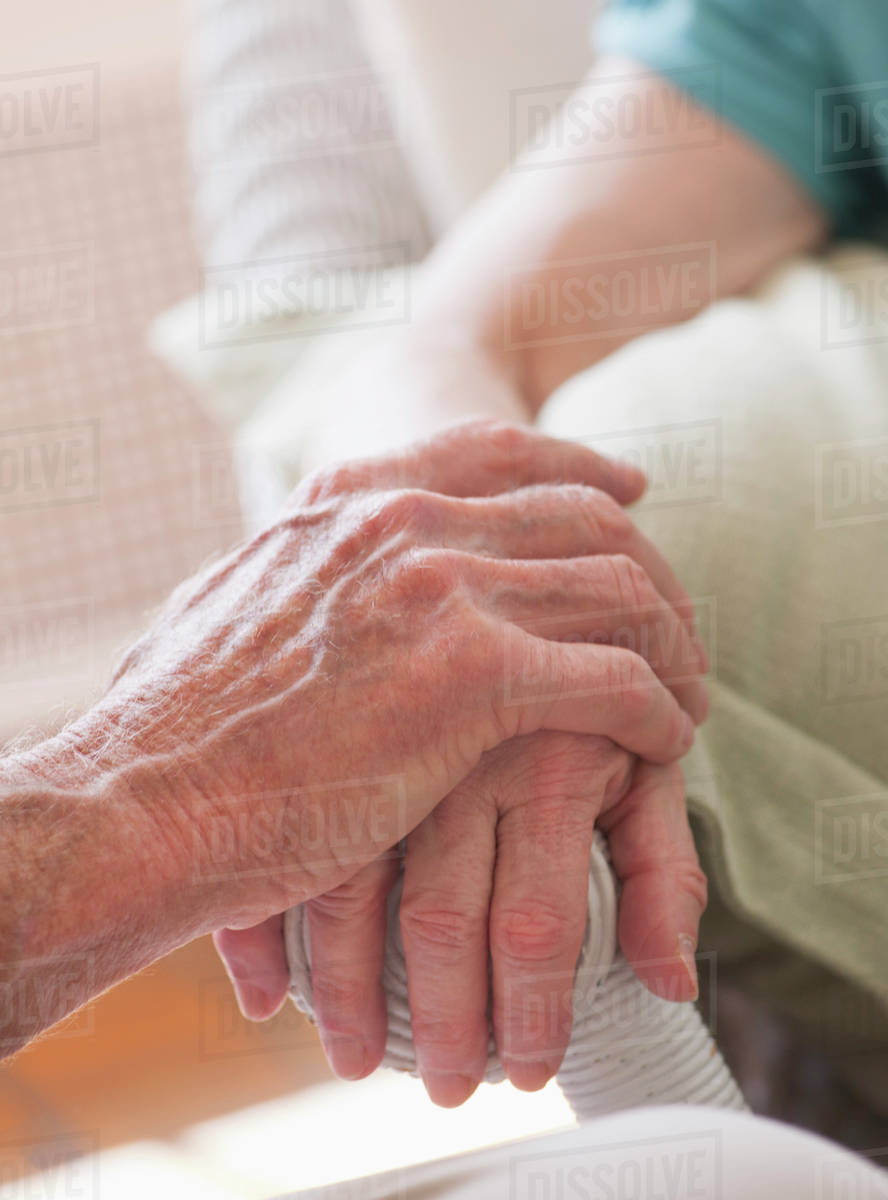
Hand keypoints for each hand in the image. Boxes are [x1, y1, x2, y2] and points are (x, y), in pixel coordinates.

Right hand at [103, 420, 701, 938]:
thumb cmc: (175, 728)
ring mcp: (440, 589)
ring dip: (671, 645)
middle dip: (647, 570)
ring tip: (684, 695)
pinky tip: (663, 741)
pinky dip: (658, 711)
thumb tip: (287, 569)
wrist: (140, 802)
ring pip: (617, 591)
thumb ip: (281, 570)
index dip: (580, 463)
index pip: (496, 447)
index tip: (629, 491)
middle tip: (676, 626)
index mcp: (345, 500)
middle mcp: (400, 522)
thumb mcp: (221, 605)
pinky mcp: (471, 677)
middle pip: (581, 518)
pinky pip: (616, 681)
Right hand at [216, 734, 705, 1105]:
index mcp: (559, 753)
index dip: (537, 1015)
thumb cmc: (580, 704)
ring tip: (364, 1063)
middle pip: (449, 931)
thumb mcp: (634, 774)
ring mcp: (392, 737)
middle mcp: (471, 751)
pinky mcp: (328, 735)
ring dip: (357, 1008)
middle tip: (452, 1085)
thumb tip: (668, 985)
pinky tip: (272, 998)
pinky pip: (297, 856)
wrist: (391, 624)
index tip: (527, 1062)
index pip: (544, 926)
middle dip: (452, 1033)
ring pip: (363, 912)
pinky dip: (276, 943)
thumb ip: (661, 868)